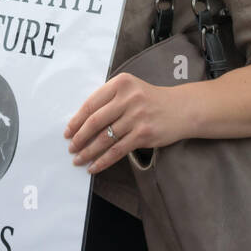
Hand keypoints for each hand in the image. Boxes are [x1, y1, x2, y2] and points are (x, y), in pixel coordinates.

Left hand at [64, 74, 180, 173]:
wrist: (182, 108)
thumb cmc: (151, 100)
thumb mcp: (130, 90)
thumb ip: (109, 100)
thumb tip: (81, 124)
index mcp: (121, 84)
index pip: (91, 103)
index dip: (76, 120)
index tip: (68, 131)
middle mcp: (128, 98)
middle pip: (95, 121)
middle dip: (79, 137)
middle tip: (71, 147)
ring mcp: (136, 117)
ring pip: (104, 138)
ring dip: (88, 151)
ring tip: (78, 159)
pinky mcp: (144, 134)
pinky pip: (117, 150)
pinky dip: (103, 161)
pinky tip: (94, 166)